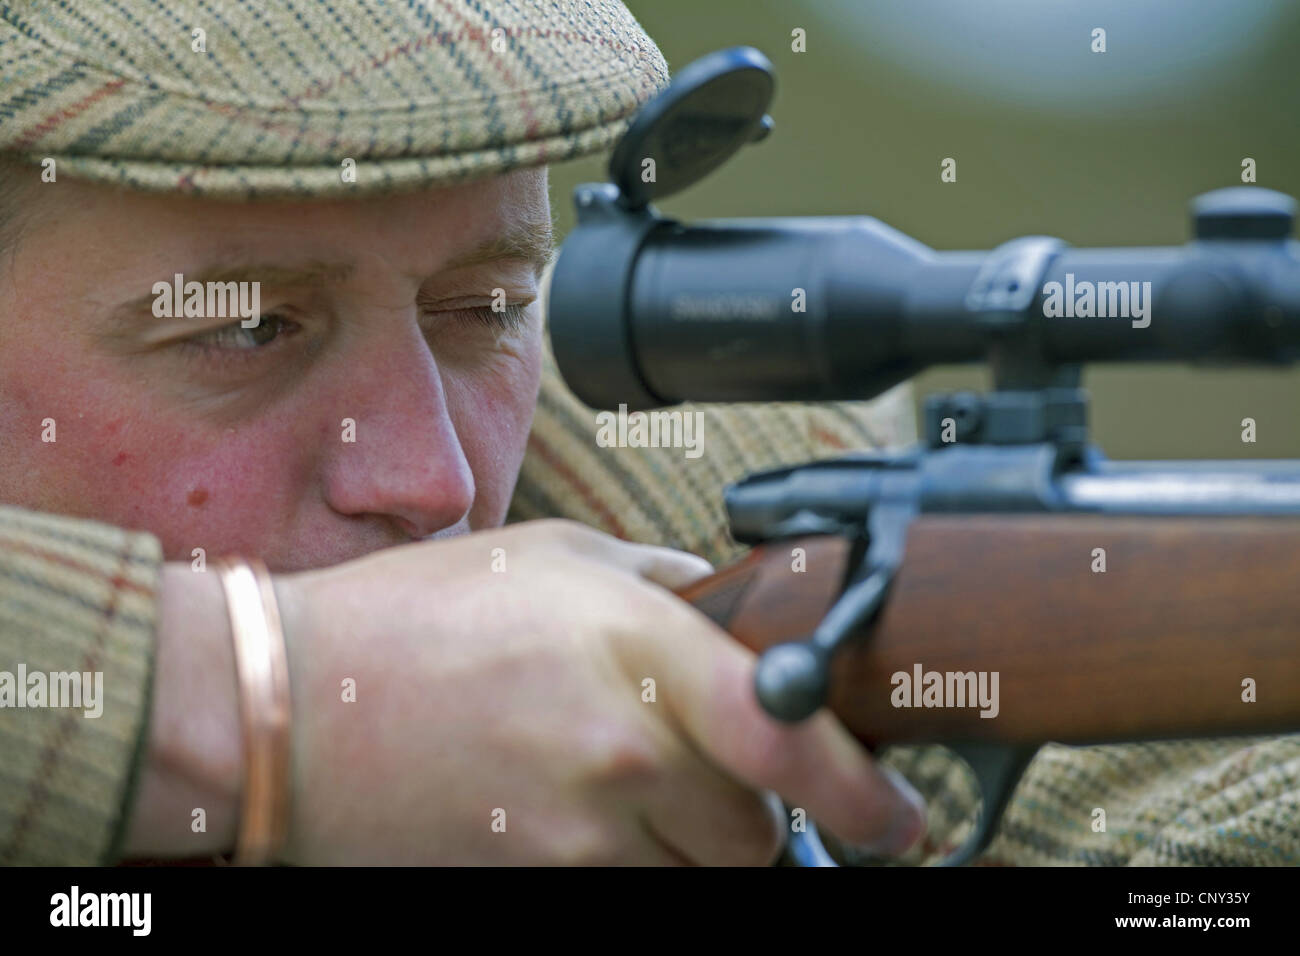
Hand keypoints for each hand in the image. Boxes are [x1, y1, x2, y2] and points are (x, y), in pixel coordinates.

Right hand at [276, 519, 924, 863]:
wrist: (289, 706)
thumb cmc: (416, 619)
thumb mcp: (554, 557)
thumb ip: (662, 579)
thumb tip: (738, 604)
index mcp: (637, 649)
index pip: (788, 734)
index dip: (862, 787)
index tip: (896, 814)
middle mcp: (621, 752)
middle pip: (756, 830)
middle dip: (747, 806)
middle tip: (697, 768)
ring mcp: (577, 837)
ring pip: (700, 876)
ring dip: (691, 845)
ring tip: (624, 790)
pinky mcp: (537, 887)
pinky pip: (633, 897)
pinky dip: (633, 868)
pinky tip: (579, 819)